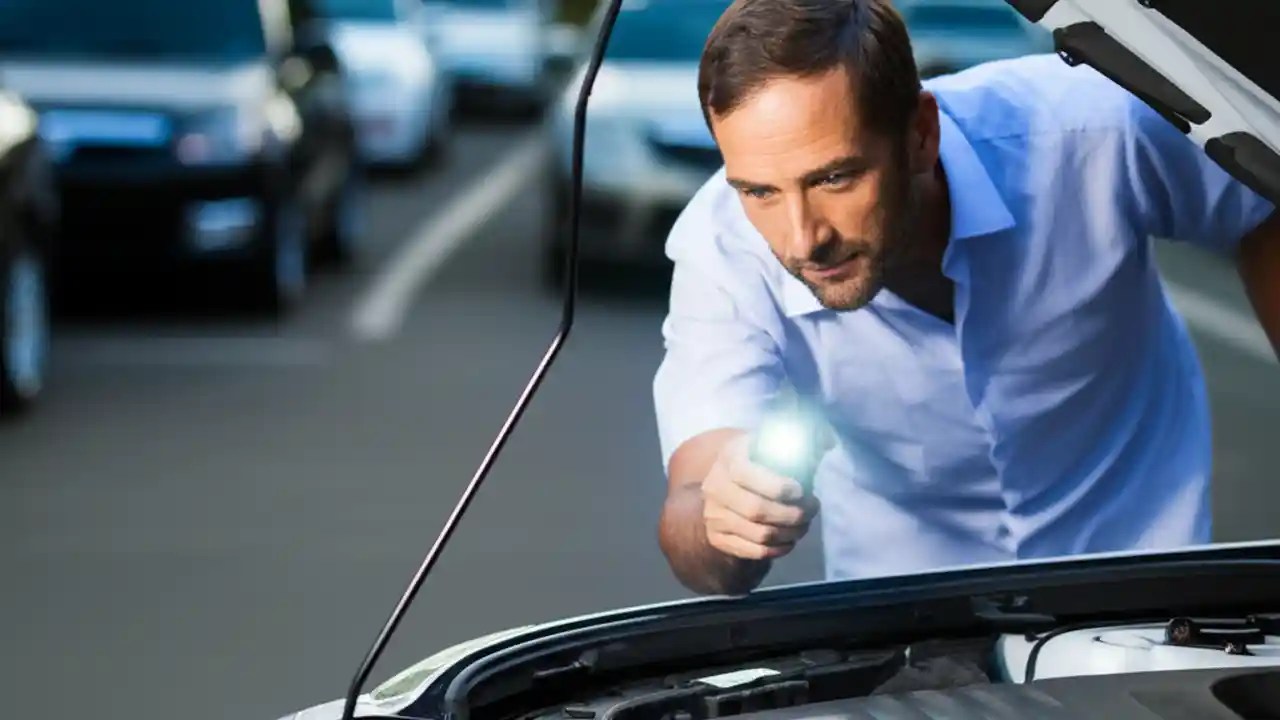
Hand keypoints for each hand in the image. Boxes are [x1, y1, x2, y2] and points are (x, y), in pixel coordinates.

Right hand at [702, 434, 820, 560]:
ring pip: (759, 534)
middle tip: (812, 510)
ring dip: (790, 533)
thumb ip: (803, 438)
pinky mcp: (717, 537)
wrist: (728, 485)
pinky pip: (753, 551)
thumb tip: (829, 440)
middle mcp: (715, 485)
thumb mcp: (777, 443)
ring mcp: (713, 513)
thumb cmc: (762, 461)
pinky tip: (789, 540)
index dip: (777, 486)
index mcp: (729, 456)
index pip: (746, 474)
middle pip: (755, 509)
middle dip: (792, 514)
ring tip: (805, 525)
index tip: (802, 490)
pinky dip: (778, 549)